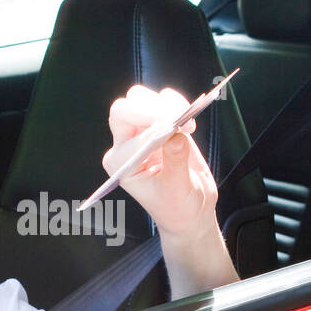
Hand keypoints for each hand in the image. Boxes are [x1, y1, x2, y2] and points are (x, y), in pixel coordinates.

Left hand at [102, 85, 217, 241]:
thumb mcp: (176, 191)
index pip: (127, 131)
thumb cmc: (177, 208)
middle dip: (150, 108)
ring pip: (140, 98)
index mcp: (121, 163)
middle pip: (124, 109)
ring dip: (165, 104)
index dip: (152, 125)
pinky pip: (162, 100)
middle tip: (178, 118)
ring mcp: (142, 133)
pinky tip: (189, 122)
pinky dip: (175, 103)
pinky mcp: (161, 125)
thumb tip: (176, 137)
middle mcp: (126, 145)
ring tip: (187, 124)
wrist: (190, 212)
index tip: (175, 129)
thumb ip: (175, 164)